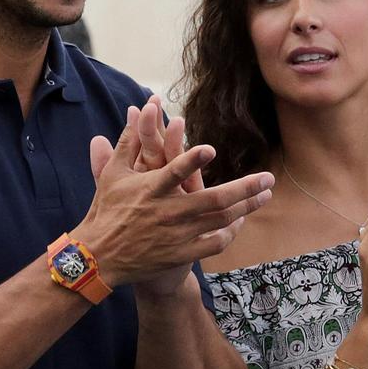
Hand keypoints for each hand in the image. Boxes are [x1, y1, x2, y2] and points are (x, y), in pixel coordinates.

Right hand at [77, 105, 273, 289]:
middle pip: (214, 200)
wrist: (99, 258)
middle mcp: (168, 212)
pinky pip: (214, 244)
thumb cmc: (107, 210)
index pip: (172, 173)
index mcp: (151, 190)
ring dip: (246, 207)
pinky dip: (230, 232)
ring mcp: (177, 235)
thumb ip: (129, 141)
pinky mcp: (181, 254)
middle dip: (245, 188)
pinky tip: (240, 221)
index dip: (191, 162)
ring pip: (220, 220)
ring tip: (265, 194)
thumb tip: (136, 110)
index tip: (210, 149)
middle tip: (268, 178)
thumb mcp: (113, 174)